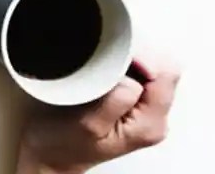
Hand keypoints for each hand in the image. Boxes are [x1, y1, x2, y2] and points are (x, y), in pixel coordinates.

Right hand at [17, 57, 179, 173]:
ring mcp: (145, 114)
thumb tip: (132, 75)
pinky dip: (121, 68)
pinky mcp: (133, 107)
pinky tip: (102, 74)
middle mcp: (154, 120)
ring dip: (126, 62)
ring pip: (150, 70)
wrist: (49, 158)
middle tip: (103, 62)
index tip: (113, 56)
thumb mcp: (86, 123)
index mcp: (148, 125)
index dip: (141, 57)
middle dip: (134, 58)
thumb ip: (116, 99)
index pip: (165, 74)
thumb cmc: (61, 146)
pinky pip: (138, 76)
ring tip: (100, 69)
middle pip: (162, 69)